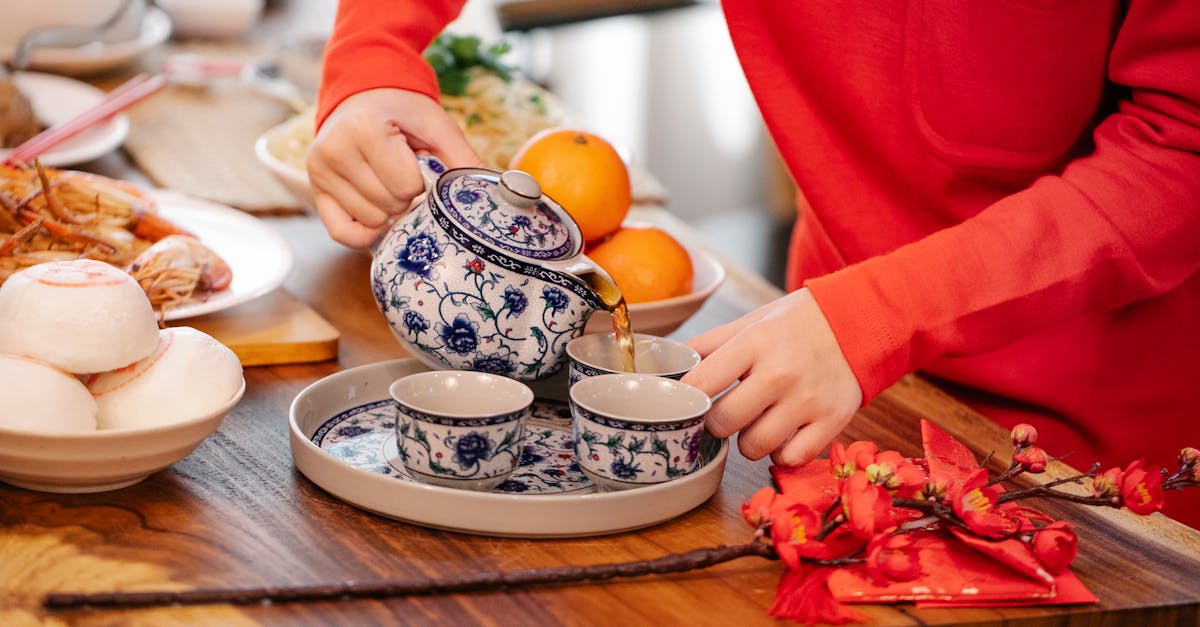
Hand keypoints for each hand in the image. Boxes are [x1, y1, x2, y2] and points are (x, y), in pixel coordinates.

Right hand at [307, 88, 482, 247]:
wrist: (364, 94)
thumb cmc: (404, 111)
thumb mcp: (437, 126)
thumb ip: (464, 159)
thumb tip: (500, 192)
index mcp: (365, 130)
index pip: (407, 187)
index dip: (421, 182)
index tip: (417, 162)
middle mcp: (335, 150)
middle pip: (389, 206)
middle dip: (406, 196)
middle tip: (402, 171)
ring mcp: (320, 171)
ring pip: (370, 220)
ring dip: (388, 209)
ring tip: (385, 179)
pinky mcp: (315, 187)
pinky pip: (342, 232)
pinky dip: (364, 231)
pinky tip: (376, 212)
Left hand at [681, 287, 862, 465]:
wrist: (859, 322)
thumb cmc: (796, 324)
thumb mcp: (751, 322)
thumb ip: (709, 345)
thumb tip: (667, 364)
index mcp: (754, 343)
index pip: (701, 384)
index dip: (689, 397)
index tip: (693, 399)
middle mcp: (781, 373)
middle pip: (723, 422)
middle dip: (718, 421)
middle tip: (728, 411)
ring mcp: (808, 401)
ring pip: (753, 447)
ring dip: (748, 439)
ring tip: (758, 421)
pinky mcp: (833, 421)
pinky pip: (790, 458)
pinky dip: (781, 452)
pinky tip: (782, 434)